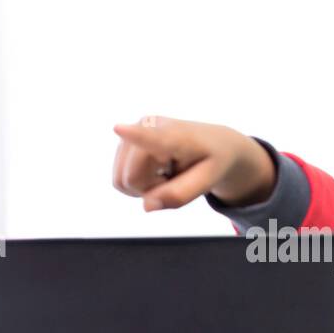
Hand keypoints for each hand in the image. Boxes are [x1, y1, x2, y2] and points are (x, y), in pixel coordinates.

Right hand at [112, 115, 275, 210]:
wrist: (214, 142)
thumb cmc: (213, 160)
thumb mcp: (207, 181)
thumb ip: (179, 195)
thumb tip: (146, 206)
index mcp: (175, 135)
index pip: (151, 136)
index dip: (133, 134)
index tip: (118, 128)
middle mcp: (146, 126)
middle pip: (130, 179)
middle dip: (149, 189)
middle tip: (173, 179)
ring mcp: (132, 132)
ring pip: (121, 180)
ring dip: (143, 187)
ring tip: (166, 174)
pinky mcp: (124, 141)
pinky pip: (119, 178)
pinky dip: (138, 183)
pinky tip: (156, 171)